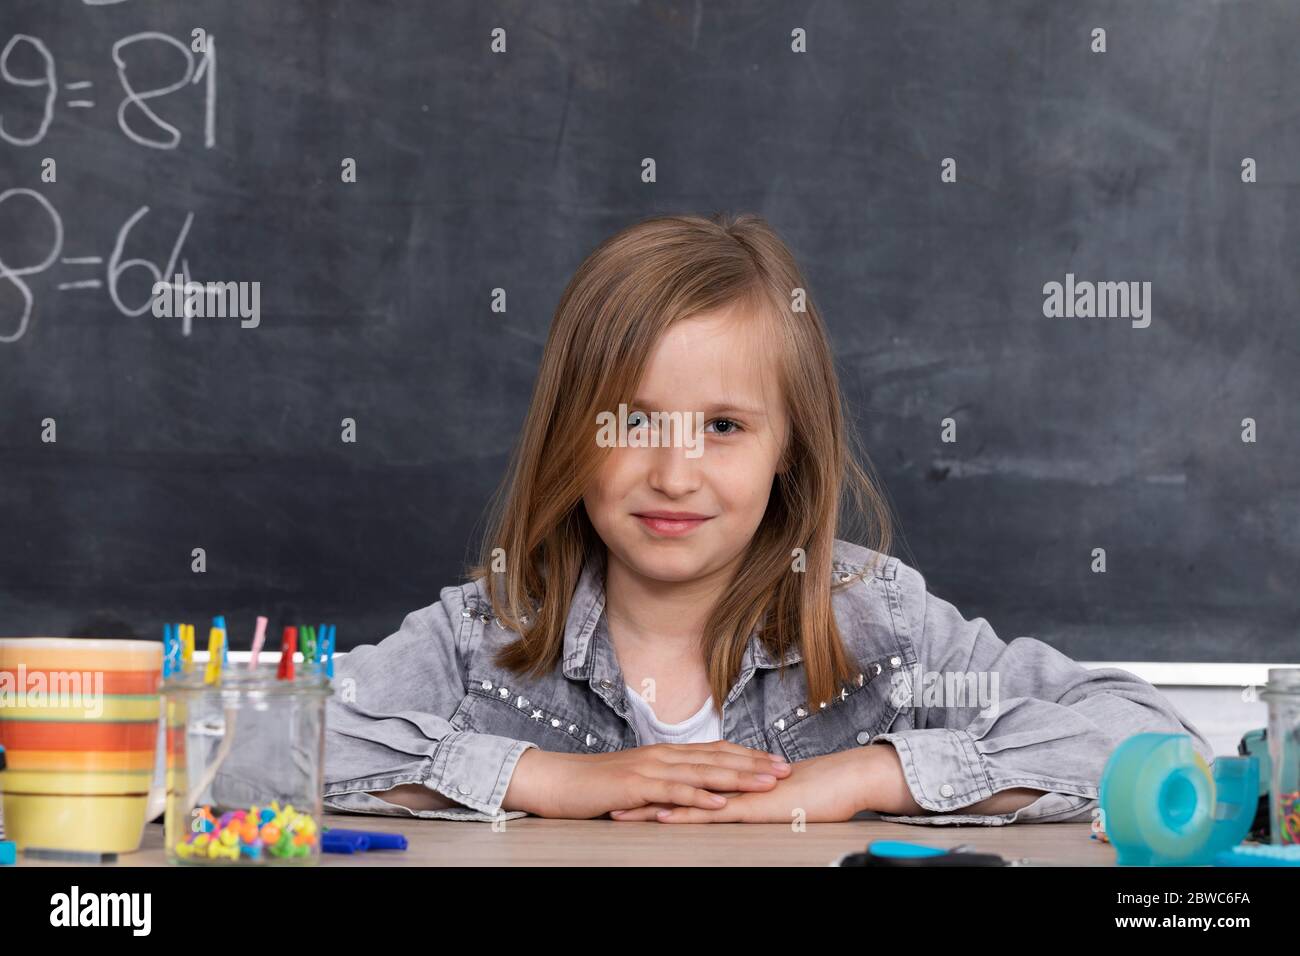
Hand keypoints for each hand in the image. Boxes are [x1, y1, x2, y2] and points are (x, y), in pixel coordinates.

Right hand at [503, 741, 791, 818]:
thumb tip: (695, 789)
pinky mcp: (636, 786)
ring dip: (737, 777)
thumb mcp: (639, 780)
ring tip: (766, 783)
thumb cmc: (597, 785)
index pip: (716, 751)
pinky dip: (700, 796)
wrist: (559, 781)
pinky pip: (673, 791)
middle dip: (754, 764)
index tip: (776, 760)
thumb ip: (667, 781)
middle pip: (717, 758)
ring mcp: (650, 768)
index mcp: (666, 753)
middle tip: (785, 769)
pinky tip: (720, 802)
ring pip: (703, 772)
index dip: (748, 755)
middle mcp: (663, 755)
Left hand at [609, 746, 881, 822]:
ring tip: (618, 812)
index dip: (650, 784)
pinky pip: (711, 811)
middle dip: (638, 794)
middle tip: (605, 799)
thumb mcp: (771, 795)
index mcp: (729, 778)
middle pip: (673, 786)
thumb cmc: (815, 790)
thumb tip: (731, 800)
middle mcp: (727, 782)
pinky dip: (684, 813)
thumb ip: (748, 796)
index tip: (621, 790)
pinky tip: (662, 816)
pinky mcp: (748, 806)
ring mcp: (736, 792)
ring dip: (650, 806)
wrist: (844, 780)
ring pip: (684, 798)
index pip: (681, 779)